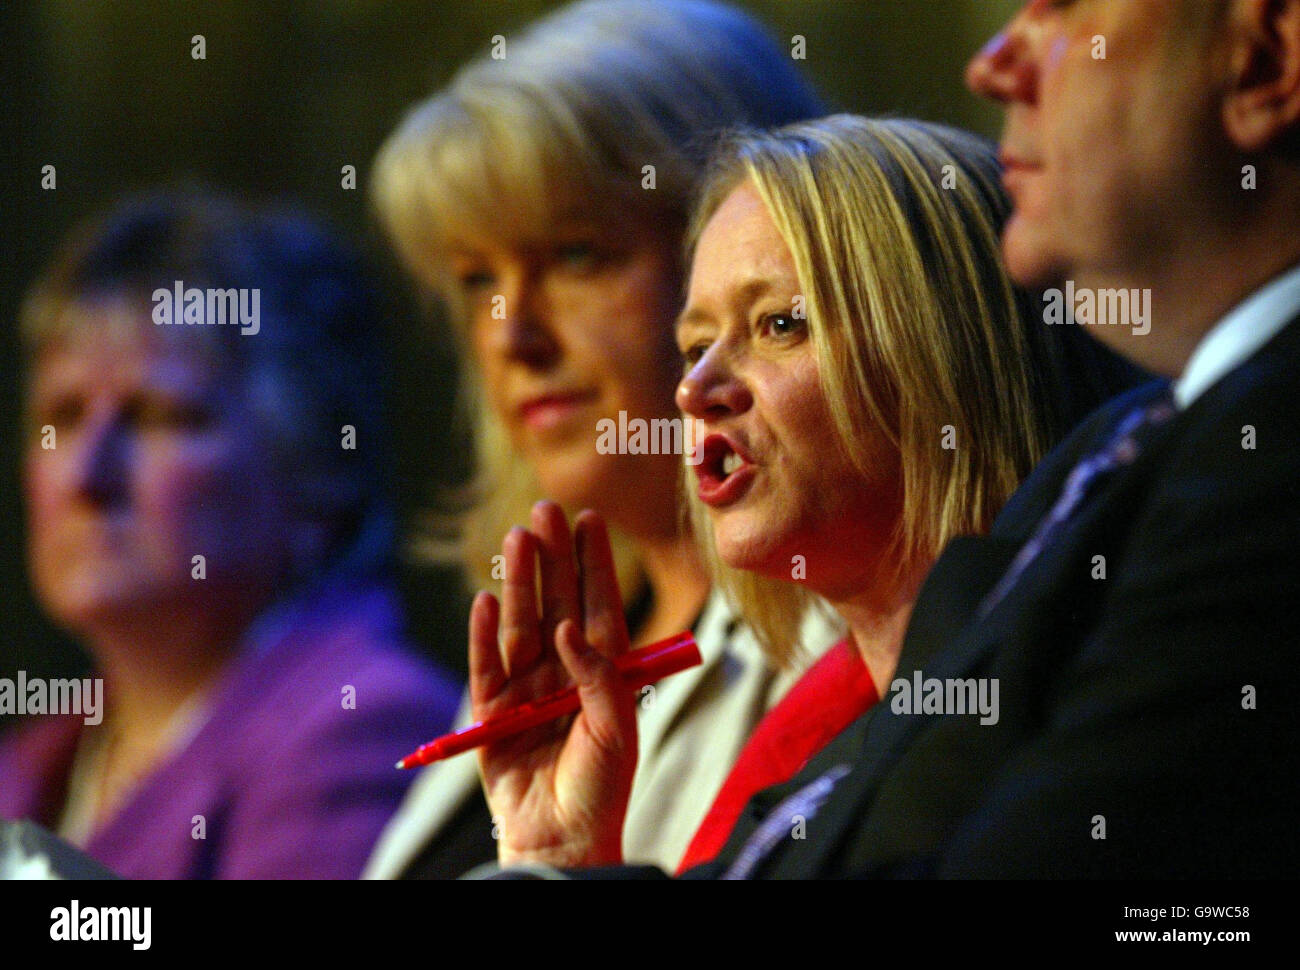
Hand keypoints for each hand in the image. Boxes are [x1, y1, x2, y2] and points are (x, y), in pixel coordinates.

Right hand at [470, 501, 637, 868]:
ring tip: (518, 537)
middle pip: (556, 602)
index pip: (599, 604)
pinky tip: (487, 598)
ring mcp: (526, 686)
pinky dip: (484, 632)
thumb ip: (599, 674)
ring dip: (520, 580)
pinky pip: (486, 663)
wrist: (562, 839)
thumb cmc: (601, 788)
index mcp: (602, 670)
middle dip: (552, 556)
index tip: (590, 518)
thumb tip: (570, 628)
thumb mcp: (616, 728)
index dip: (593, 562)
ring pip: (521, 622)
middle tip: (545, 509)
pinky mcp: (492, 710)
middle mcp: (563, 669)